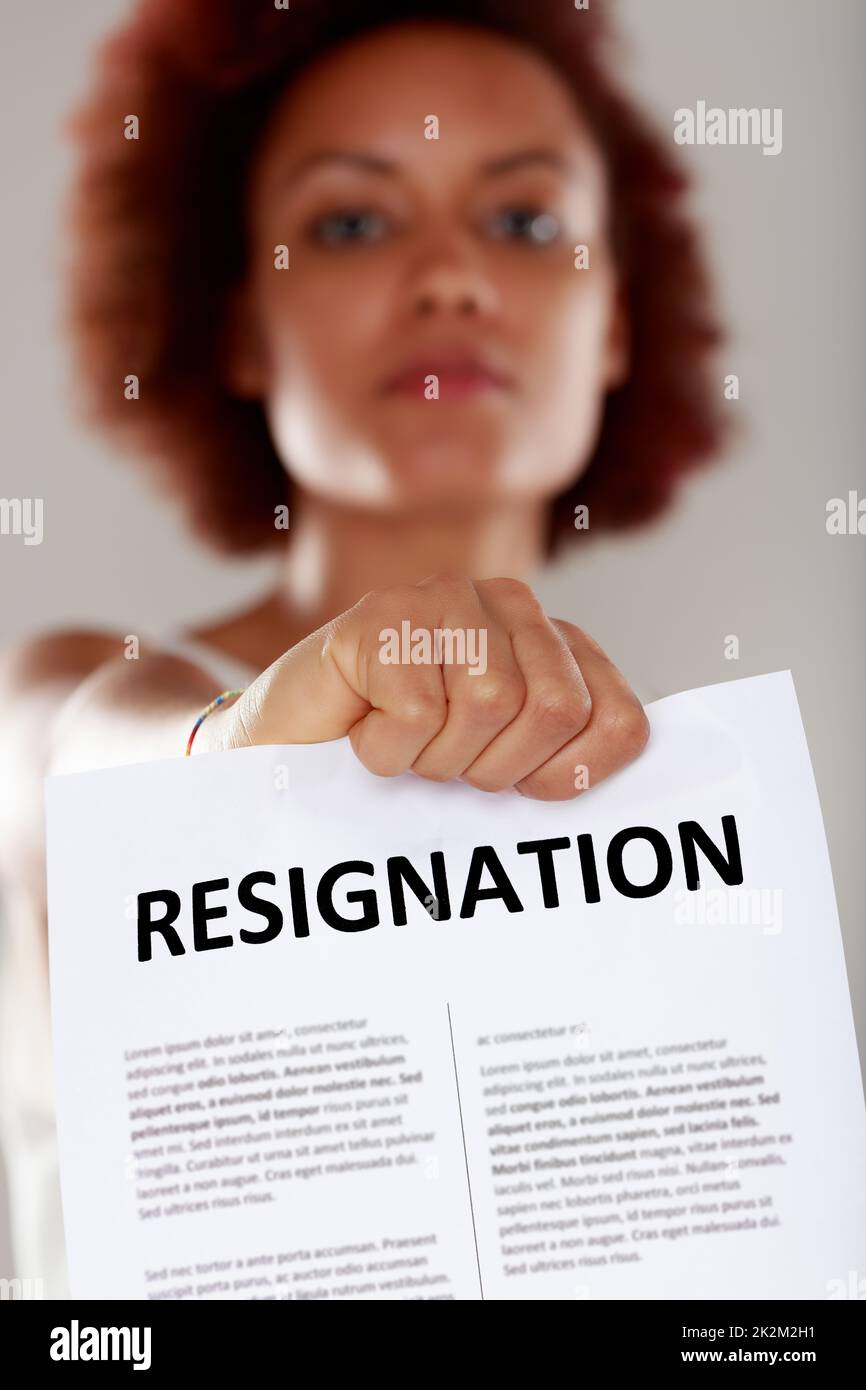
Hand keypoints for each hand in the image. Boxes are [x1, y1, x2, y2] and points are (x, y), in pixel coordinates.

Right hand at [219, 575, 648, 800]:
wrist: (285, 754)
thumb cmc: (401, 764)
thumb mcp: (503, 765)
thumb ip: (569, 756)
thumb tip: (641, 772)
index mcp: (554, 643)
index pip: (619, 720)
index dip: (565, 776)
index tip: (514, 784)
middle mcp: (510, 605)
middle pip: (555, 707)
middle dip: (495, 765)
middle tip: (444, 760)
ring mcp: (443, 601)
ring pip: (489, 705)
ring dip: (436, 756)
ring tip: (403, 739)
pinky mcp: (380, 617)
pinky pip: (419, 714)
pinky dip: (385, 750)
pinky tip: (364, 727)